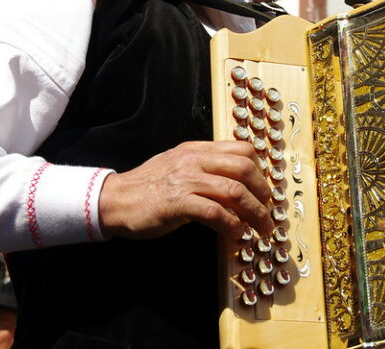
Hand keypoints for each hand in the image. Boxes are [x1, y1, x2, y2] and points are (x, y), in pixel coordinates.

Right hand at [99, 140, 273, 239]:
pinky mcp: (178, 203)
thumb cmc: (149, 187)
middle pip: (244, 169)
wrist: (116, 200)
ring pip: (234, 191)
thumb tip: (236, 184)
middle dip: (263, 193)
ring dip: (254, 213)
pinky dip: (232, 226)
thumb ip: (205, 169)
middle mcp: (194, 160)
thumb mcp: (179, 166)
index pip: (241, 149)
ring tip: (261, 228)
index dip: (260, 170)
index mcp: (197, 149)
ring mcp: (186, 180)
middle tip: (268, 212)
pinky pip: (216, 213)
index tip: (264, 189)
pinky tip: (237, 234)